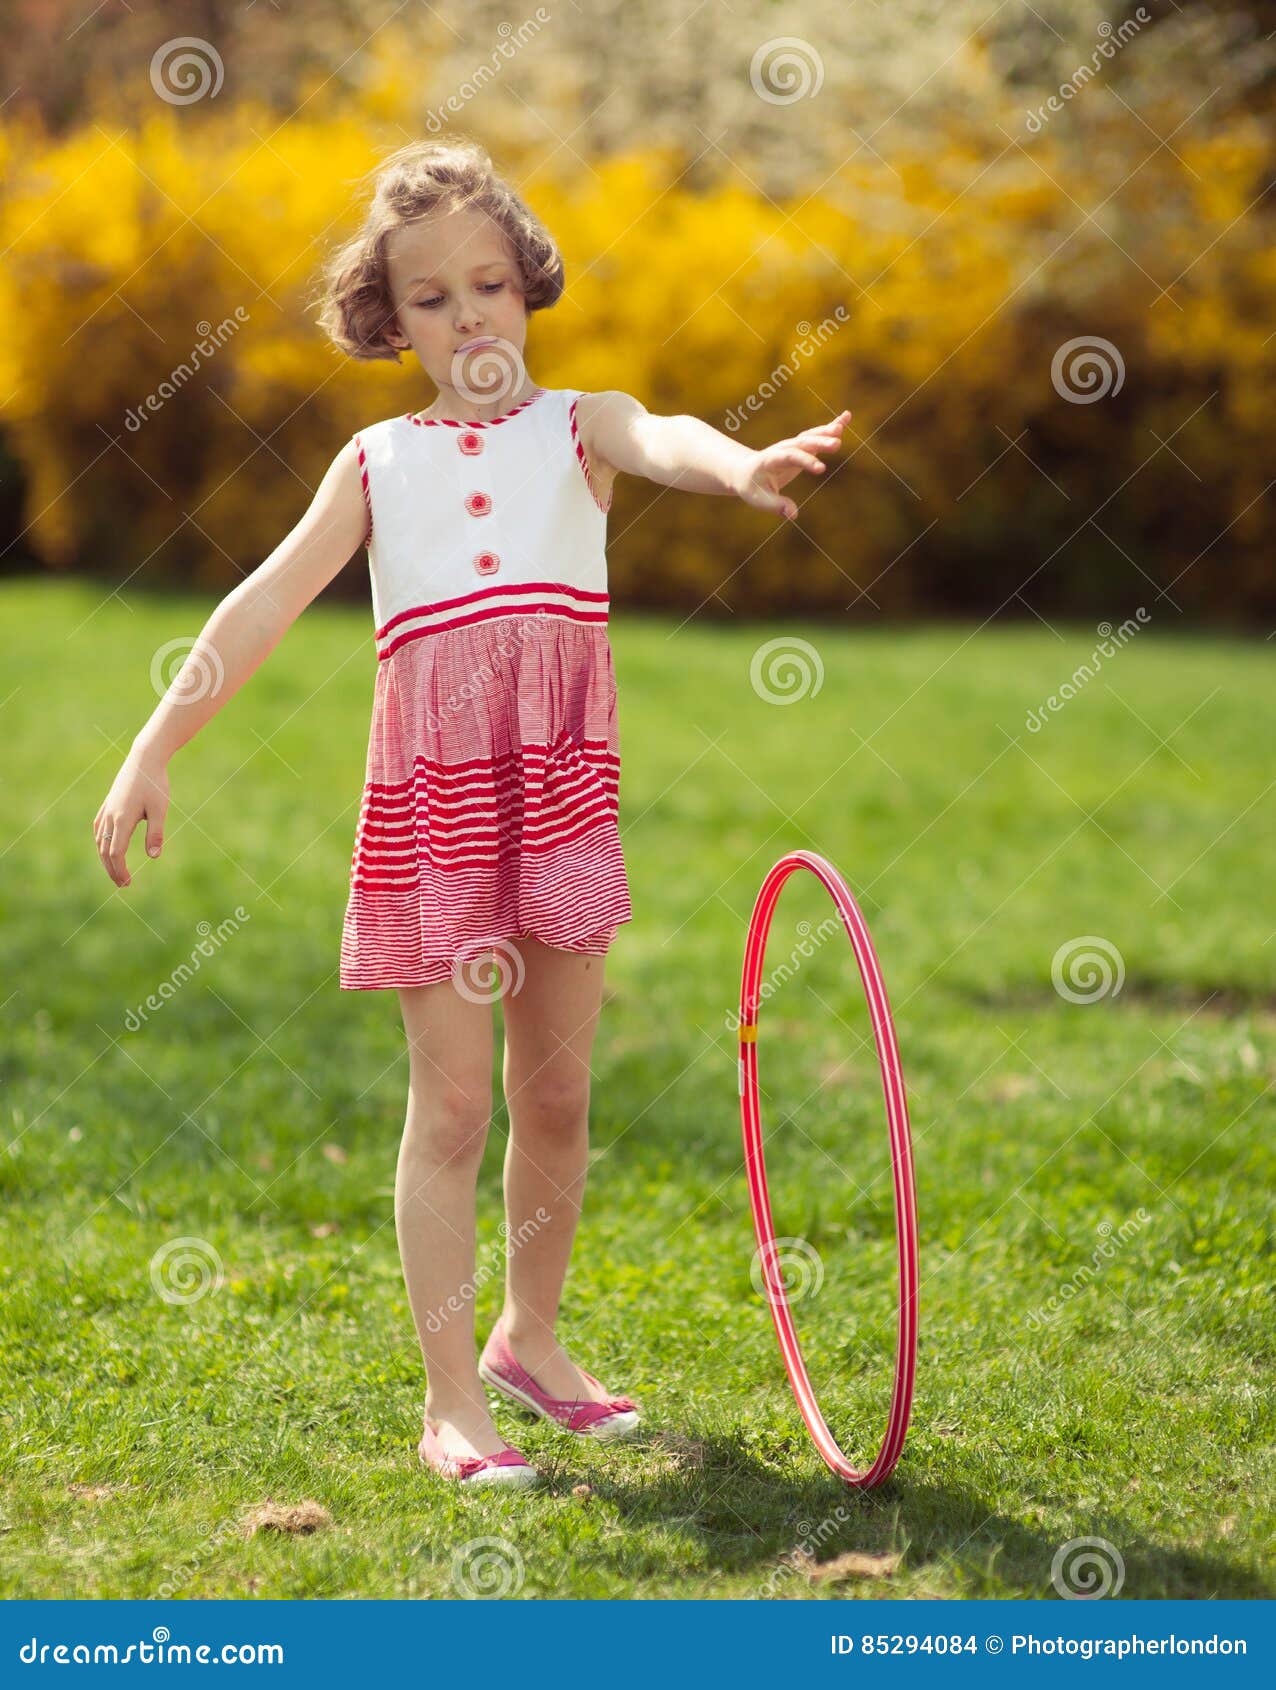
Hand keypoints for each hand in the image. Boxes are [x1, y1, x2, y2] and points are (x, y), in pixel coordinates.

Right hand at [94, 745, 169, 887]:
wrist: (144, 758)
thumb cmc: (155, 783)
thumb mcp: (160, 809)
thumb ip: (156, 833)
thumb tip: (154, 857)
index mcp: (122, 819)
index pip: (116, 853)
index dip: (120, 870)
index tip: (128, 883)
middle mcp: (110, 816)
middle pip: (105, 850)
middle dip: (112, 869)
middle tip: (123, 884)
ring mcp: (107, 809)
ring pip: (100, 840)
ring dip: (106, 858)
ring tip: (116, 870)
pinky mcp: (108, 803)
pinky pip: (99, 828)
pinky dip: (102, 842)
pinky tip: (106, 847)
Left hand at [734, 409, 851, 519]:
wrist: (746, 471)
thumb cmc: (751, 486)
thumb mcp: (758, 498)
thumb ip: (776, 505)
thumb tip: (793, 515)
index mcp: (771, 459)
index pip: (789, 457)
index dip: (805, 461)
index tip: (821, 469)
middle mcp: (783, 448)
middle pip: (802, 443)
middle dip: (819, 442)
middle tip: (837, 444)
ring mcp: (793, 445)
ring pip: (811, 436)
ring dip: (826, 431)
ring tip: (842, 427)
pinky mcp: (802, 447)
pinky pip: (817, 436)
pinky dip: (832, 426)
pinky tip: (847, 417)